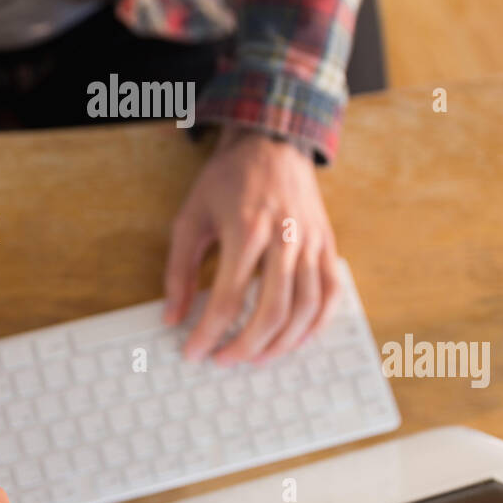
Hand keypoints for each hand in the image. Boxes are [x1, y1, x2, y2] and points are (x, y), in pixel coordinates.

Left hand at [164, 125, 340, 362]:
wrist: (272, 142)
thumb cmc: (228, 180)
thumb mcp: (191, 217)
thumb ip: (179, 269)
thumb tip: (172, 316)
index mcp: (245, 230)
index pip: (227, 298)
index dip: (209, 333)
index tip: (194, 352)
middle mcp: (284, 238)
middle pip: (272, 311)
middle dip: (246, 346)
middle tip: (225, 361)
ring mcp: (311, 242)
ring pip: (305, 309)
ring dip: (281, 343)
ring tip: (256, 358)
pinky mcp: (327, 245)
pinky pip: (330, 294)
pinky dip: (316, 324)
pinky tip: (296, 340)